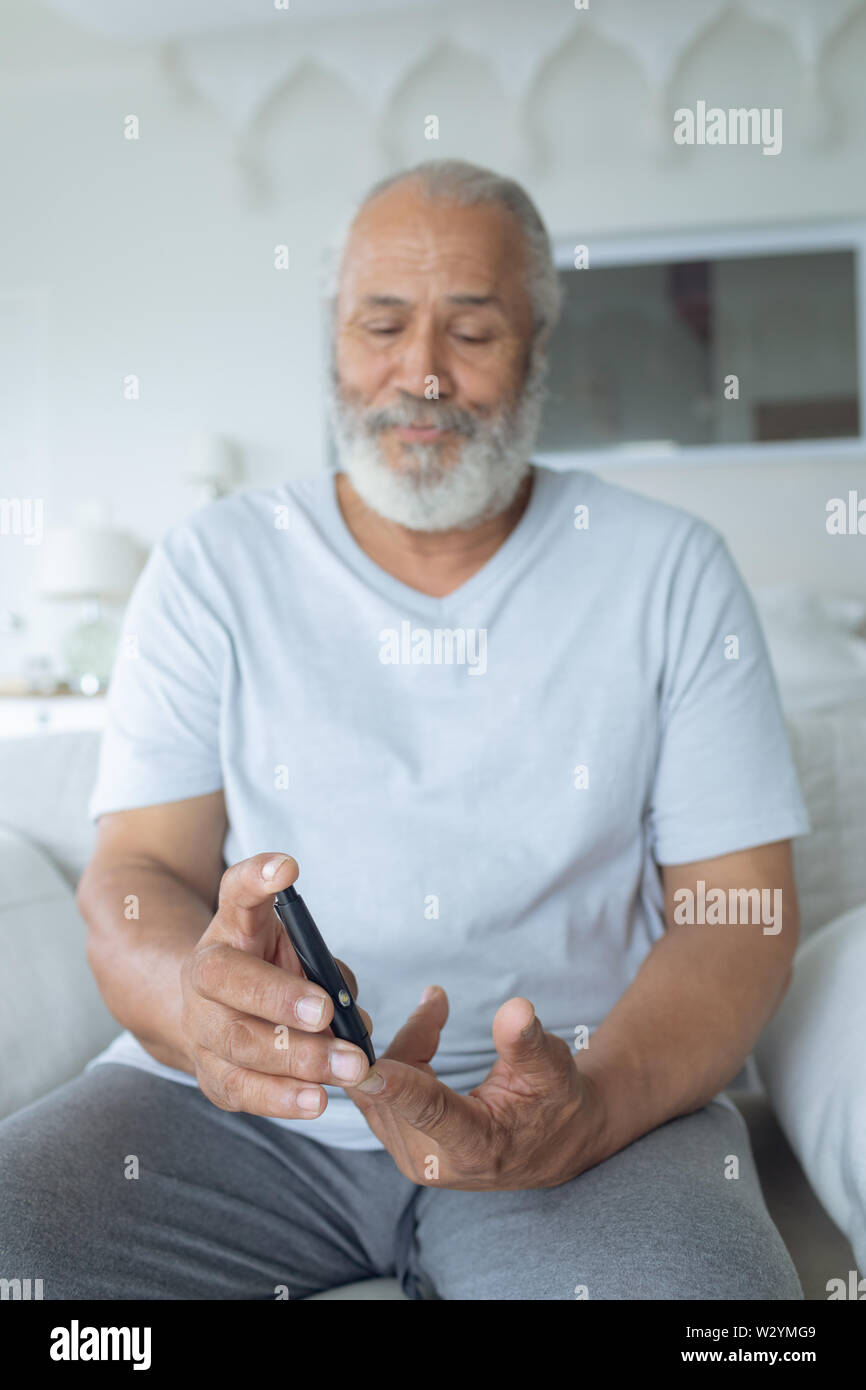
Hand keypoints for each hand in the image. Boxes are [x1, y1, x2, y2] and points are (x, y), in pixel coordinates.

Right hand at [180, 853, 373, 1118]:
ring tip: (346, 1068)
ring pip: (234, 1043)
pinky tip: (316, 1100)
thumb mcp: (295, 947)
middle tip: (328, 1013)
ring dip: (295, 1059)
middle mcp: (202, 973)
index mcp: (230, 928)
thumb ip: (324, 968)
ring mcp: (199, 1025)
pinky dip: (281, 1099)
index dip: (257, 878)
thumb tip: (356, 1018)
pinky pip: (240, 1089)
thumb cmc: (271, 971)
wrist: (215, 1011)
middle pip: (226, 981)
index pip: (236, 892)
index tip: (288, 868)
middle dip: (279, 999)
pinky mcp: (209, 1072)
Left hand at [349, 988, 607, 1189]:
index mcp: (477, 1147)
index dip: (397, 1087)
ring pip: (377, 1089)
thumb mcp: (553, 1070)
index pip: (430, 1113)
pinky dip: (394, 1060)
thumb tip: (515, 1009)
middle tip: (437, 1003)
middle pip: (395, 1091)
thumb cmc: (554, 1103)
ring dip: (404, 1047)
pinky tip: (424, 1040)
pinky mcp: (399, 1146)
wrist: (552, 1144)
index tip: (364, 1066)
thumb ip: (527, 1043)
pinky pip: (375, 1092)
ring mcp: (411, 1156)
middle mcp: (434, 1162)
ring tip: (436, 1016)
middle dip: (411, 1040)